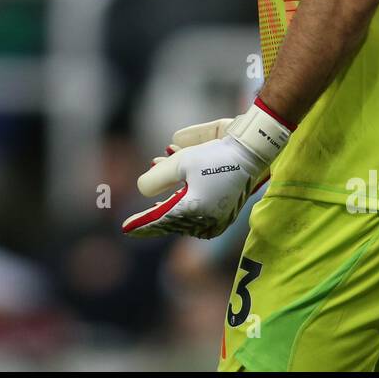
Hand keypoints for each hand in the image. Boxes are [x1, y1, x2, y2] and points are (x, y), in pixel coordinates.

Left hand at [121, 100, 292, 238]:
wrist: (252, 149)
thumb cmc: (215, 157)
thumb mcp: (180, 164)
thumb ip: (156, 179)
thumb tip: (144, 191)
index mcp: (195, 213)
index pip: (162, 221)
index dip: (142, 224)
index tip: (126, 228)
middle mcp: (207, 218)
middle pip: (174, 216)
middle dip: (157, 206)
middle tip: (139, 215)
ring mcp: (218, 213)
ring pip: (185, 206)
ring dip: (171, 188)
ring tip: (157, 162)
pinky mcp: (226, 204)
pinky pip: (199, 201)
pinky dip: (187, 187)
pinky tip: (174, 156)